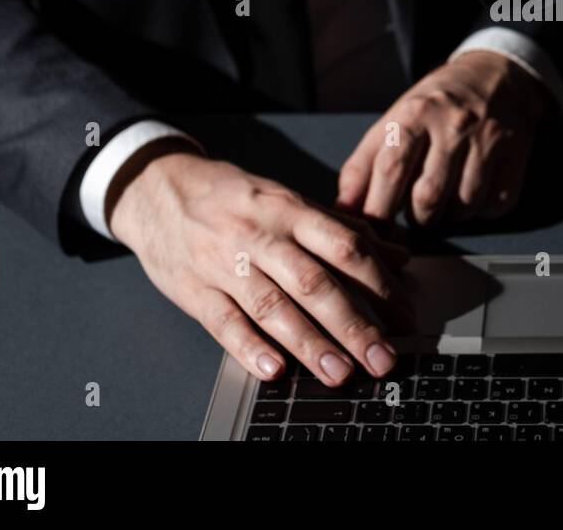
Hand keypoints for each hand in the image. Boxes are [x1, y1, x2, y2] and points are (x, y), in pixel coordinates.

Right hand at [109, 153, 412, 384]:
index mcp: (290, 211)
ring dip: (310, 343)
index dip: (379, 283)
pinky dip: (249, 348)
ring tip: (339, 373)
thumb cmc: (234, 199)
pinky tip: (274, 370)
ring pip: (273, 307)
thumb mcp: (290, 202)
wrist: (158, 189)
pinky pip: (224, 322)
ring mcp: (225, 264)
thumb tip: (399, 256)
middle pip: (315, 284)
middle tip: (382, 358)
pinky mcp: (194, 290)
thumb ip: (344, 230)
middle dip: (354, 326)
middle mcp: (261, 237)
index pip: (344, 247)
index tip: (404, 313)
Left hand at [336, 51, 550, 224]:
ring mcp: (487, 138)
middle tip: (413, 214)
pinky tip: (472, 193)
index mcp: (414, 113)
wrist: (494, 75)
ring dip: (449, 216)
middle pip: (428, 196)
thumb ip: (365, 164)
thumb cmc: (436, 105)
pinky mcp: (516, 151)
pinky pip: (496, 203)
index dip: (378, 209)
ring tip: (443, 202)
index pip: (390, 170)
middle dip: (416, 218)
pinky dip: (482, 210)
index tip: (375, 229)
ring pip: (463, 205)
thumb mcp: (395, 120)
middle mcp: (452, 123)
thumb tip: (344, 210)